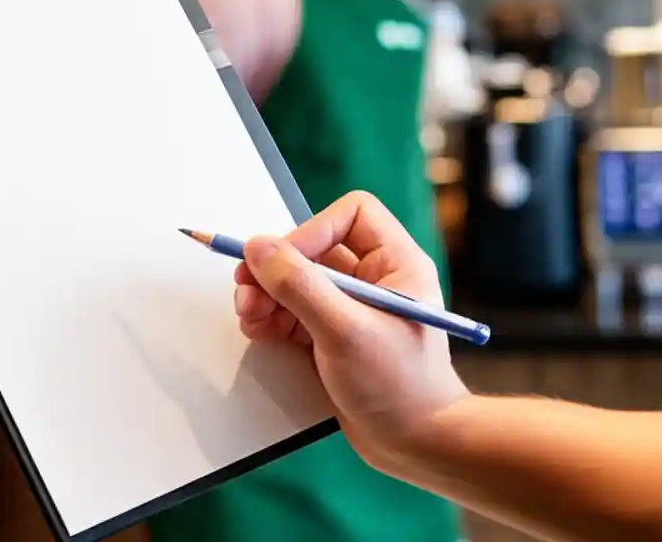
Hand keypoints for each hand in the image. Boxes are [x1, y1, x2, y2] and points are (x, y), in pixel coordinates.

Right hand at [233, 191, 467, 470]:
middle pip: (312, 249)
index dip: (311, 231)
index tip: (283, 261)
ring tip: (248, 315)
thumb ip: (298, 286)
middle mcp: (374, 279)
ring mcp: (351, 309)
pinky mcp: (332, 336)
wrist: (415, 446)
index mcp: (396, 264)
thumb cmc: (399, 388)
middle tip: (246, 289)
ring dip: (266, 294)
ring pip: (296, 281)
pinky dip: (270, 318)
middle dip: (275, 268)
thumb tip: (257, 248)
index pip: (350, 215)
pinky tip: (258, 331)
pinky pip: (292, 312)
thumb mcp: (344, 331)